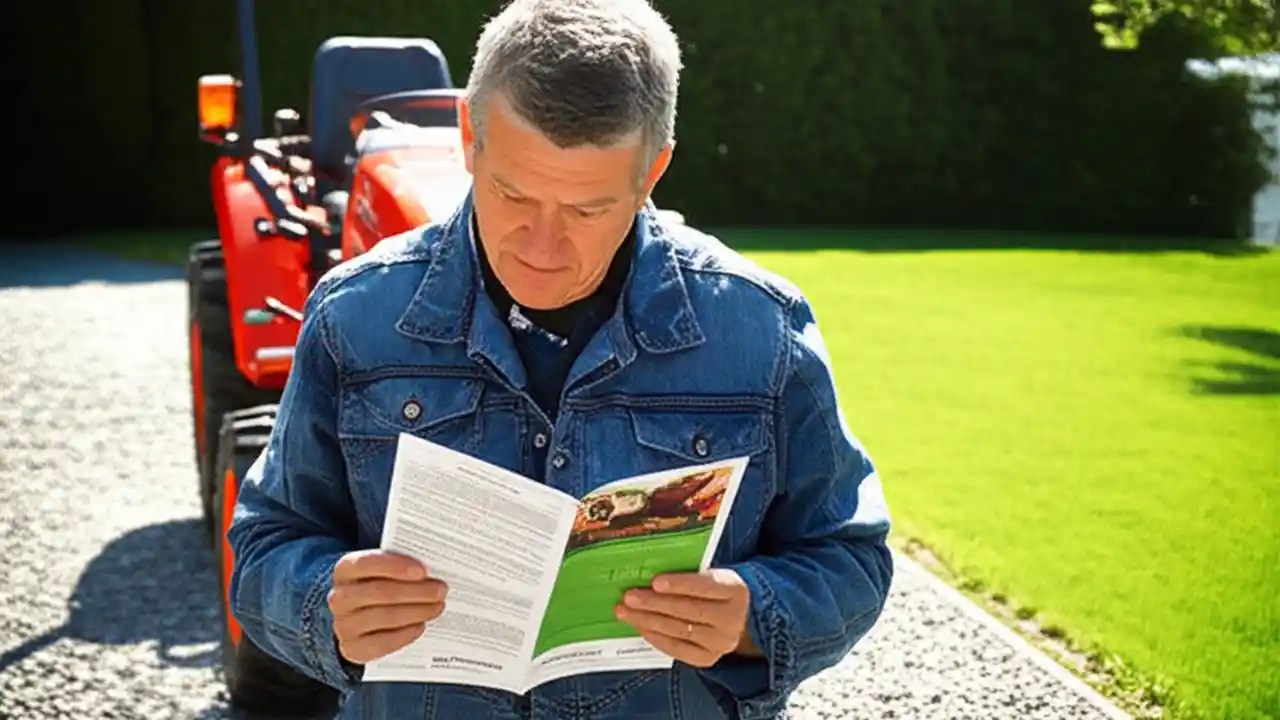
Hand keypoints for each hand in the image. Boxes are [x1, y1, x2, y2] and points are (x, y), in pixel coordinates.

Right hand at [328, 549, 447, 664]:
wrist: (357, 616)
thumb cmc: (378, 585)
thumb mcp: (384, 570)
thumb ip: (401, 566)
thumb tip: (432, 568)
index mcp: (345, 570)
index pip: (367, 563)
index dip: (395, 566)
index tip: (422, 571)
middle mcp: (339, 598)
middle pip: (380, 592)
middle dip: (416, 591)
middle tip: (441, 590)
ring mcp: (343, 625)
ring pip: (384, 617)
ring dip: (416, 611)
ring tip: (437, 607)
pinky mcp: (352, 648)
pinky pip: (382, 643)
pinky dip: (405, 634)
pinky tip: (421, 625)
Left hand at [614, 568, 758, 667]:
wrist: (737, 615)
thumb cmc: (714, 588)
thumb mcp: (710, 573)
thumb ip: (687, 573)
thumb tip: (649, 574)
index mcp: (735, 590)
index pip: (705, 586)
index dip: (679, 584)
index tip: (655, 582)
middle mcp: (732, 619)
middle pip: (689, 610)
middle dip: (655, 604)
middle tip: (629, 597)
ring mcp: (721, 642)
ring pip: (680, 631)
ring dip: (648, 621)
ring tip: (626, 612)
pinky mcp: (709, 658)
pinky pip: (678, 649)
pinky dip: (657, 638)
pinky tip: (641, 627)